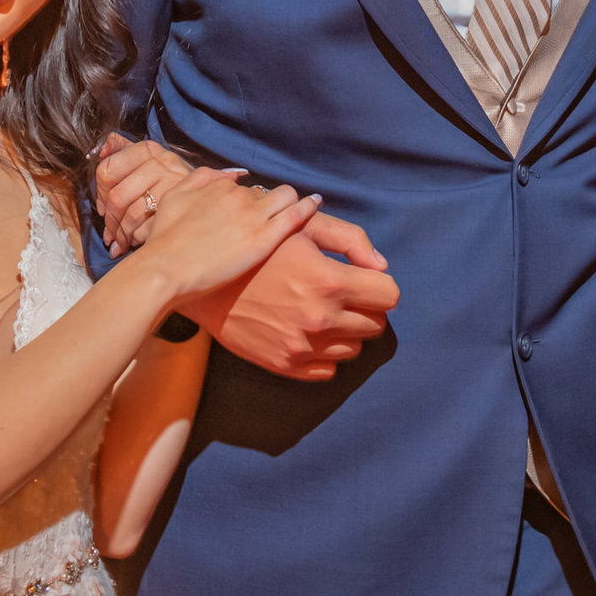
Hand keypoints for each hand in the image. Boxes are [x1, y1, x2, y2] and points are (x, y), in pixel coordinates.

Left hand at [95, 135, 211, 256]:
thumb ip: (124, 150)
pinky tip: (136, 242)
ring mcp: (173, 184)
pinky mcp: (181, 207)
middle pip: (117, 196)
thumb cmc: (171, 181)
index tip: (103, 207)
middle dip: (110, 220)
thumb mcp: (149, 159)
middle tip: (110, 232)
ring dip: (122, 234)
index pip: (107, 170)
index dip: (99, 193)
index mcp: (149, 150)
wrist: (209, 194)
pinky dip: (137, 239)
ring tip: (121, 241)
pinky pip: (147, 228)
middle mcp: (162, 163)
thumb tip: (103, 148)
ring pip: (131, 214)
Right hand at [133, 170, 323, 302]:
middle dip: (270, 202)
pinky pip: (295, 214)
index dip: (248, 202)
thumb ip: (200, 179)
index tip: (250, 213)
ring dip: (291, 200)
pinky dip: (308, 206)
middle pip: (266, 192)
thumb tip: (230, 175)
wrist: (165, 268)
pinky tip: (316, 203)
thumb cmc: (164, 239)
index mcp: (218, 187)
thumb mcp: (175, 196)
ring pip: (285, 196)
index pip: (244, 188)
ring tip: (302, 207)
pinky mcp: (265, 237)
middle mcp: (239, 196)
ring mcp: (254, 215)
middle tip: (273, 217)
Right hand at [187, 215, 399, 381]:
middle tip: (343, 293)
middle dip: (365, 307)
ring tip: (323, 310)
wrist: (206, 279)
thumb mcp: (304, 225)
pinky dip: (326, 353)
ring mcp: (302, 347)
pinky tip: (308, 331)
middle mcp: (320, 318)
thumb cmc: (259, 246)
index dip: (379, 284)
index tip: (363, 279)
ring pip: (354, 349)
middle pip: (376, 324)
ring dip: (346, 331)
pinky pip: (329, 370)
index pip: (389, 295)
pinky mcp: (285, 365)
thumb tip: (380, 267)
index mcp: (329, 280)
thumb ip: (351, 239)